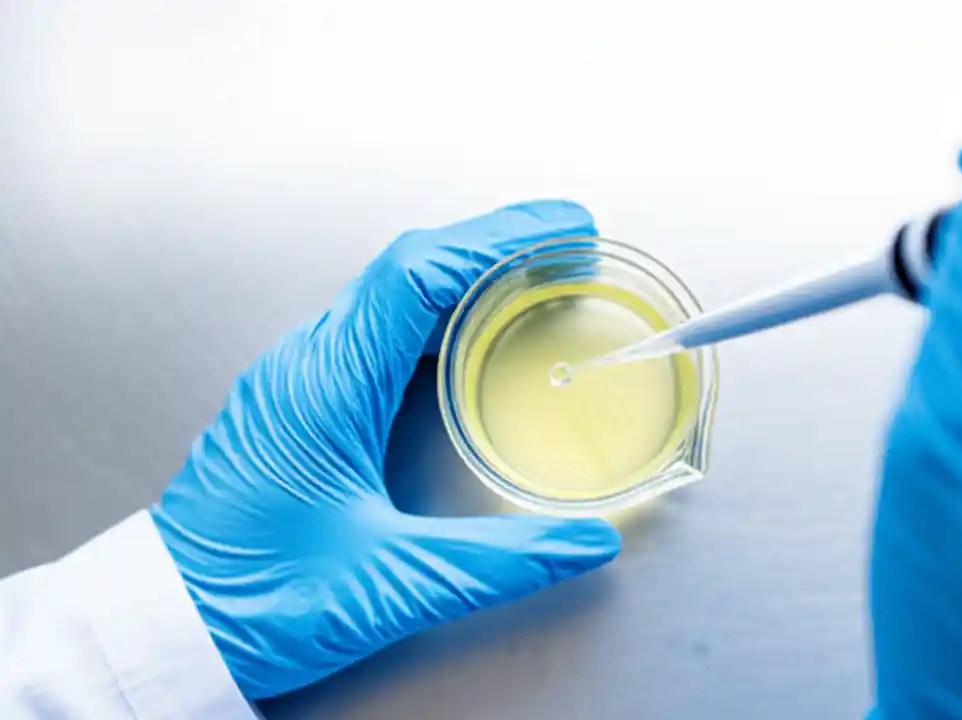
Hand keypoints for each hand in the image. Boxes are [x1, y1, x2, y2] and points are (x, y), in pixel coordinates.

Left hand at [151, 201, 620, 700]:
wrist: (170, 625)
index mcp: (325, 387)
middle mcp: (306, 365)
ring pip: (391, 294)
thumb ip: (498, 563)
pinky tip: (471, 340)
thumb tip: (586, 543)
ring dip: (466, 276)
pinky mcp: (300, 401)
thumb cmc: (253, 601)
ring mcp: (298, 378)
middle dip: (495, 246)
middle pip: (408, 268)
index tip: (562, 230)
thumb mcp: (389, 583)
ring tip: (534, 282)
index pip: (417, 275)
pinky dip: (436, 314)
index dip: (498, 240)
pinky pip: (376, 328)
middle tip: (567, 247)